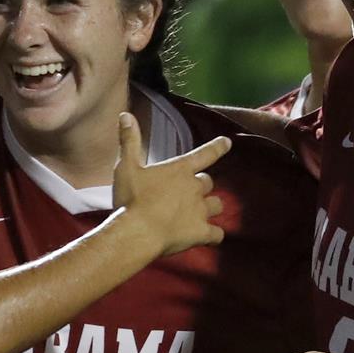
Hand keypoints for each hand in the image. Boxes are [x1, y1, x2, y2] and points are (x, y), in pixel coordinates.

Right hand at [111, 112, 228, 255]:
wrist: (137, 232)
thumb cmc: (131, 199)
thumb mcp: (126, 167)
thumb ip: (129, 141)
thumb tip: (126, 115)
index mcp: (180, 170)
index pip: (205, 154)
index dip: (217, 147)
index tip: (227, 143)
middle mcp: (194, 188)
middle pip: (208, 182)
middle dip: (201, 185)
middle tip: (188, 192)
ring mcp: (200, 211)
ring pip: (217, 205)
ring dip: (210, 207)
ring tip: (200, 213)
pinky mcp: (201, 233)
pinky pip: (217, 234)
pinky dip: (214, 235)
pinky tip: (210, 237)